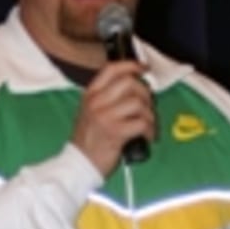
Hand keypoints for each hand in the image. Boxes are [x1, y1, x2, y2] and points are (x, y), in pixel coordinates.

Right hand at [71, 60, 155, 176]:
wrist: (79, 163)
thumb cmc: (88, 139)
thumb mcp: (90, 111)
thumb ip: (107, 96)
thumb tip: (134, 86)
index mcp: (91, 94)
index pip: (112, 69)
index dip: (131, 65)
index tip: (144, 68)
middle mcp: (97, 102)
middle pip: (130, 83)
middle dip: (145, 93)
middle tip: (147, 106)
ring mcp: (106, 116)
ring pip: (138, 103)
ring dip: (149, 114)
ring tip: (147, 124)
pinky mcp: (116, 132)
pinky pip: (142, 123)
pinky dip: (150, 130)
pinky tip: (147, 136)